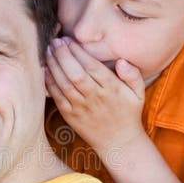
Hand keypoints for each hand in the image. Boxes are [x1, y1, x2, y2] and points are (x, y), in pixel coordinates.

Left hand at [45, 37, 145, 156]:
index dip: (78, 51)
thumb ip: (133, 75)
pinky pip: (57, 97)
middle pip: (75, 73)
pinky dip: (49, 83)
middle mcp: (95, 98)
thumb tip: (121, 61)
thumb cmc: (128, 113)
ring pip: (64, 84)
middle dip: (63, 55)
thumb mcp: (138, 93)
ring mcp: (81, 108)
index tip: (69, 40)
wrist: (118, 142)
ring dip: (54, 65)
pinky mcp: (70, 116)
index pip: (92, 66)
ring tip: (48, 51)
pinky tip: (45, 70)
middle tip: (55, 41)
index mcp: (112, 89)